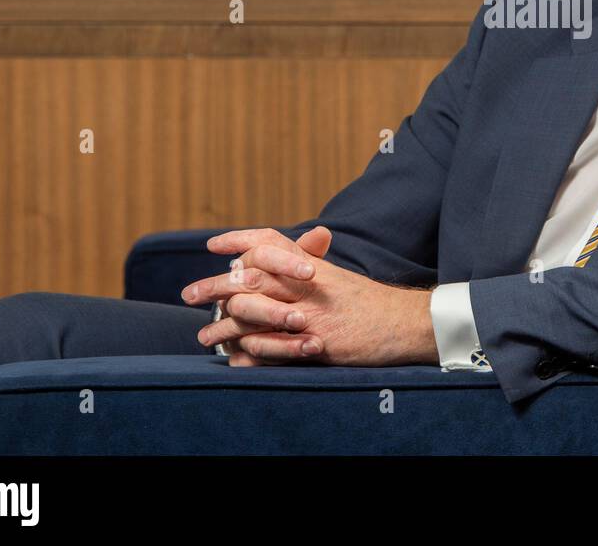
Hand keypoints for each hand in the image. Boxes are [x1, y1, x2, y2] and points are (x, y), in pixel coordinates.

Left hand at [183, 226, 437, 367]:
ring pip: (256, 310)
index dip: (241, 240)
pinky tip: (235, 358)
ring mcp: (313, 313)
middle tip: (189, 294)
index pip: (271, 241)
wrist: (408, 323)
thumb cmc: (374, 306)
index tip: (214, 245)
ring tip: (204, 337)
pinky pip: (275, 345)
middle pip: (252, 276)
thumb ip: (312, 271)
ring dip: (225, 325)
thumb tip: (285, 264)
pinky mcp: (319, 341)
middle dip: (216, 285)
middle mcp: (310, 285)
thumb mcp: (340, 282)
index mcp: (314, 267)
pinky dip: (252, 352)